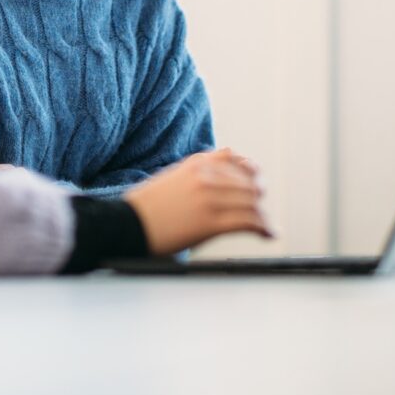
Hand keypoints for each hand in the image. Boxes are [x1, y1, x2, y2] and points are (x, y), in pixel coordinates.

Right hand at [122, 148, 271, 255]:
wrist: (126, 225)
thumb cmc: (145, 208)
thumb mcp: (171, 178)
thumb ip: (196, 174)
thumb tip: (219, 177)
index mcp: (195, 163)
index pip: (235, 160)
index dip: (250, 173)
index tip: (256, 182)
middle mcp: (205, 176)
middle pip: (248, 181)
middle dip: (258, 196)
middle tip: (262, 209)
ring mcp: (209, 197)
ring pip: (252, 201)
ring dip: (263, 215)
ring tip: (267, 226)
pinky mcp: (211, 221)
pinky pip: (249, 220)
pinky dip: (264, 227)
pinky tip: (269, 234)